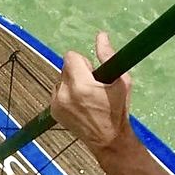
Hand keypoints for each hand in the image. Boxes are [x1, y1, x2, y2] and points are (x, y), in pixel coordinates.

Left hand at [51, 31, 132, 152]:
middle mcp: (64, 94)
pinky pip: (57, 91)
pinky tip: (79, 105)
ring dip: (71, 83)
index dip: (83, 62)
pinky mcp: (53, 111)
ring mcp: (56, 103)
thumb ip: (108, 56)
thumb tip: (100, 35)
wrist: (108, 139)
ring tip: (85, 97)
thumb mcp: (121, 82)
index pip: (70, 57)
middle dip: (77, 72)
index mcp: (81, 86)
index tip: (92, 72)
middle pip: (65, 67)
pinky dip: (66, 93)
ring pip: (60, 79)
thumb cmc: (118, 110)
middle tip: (92, 86)